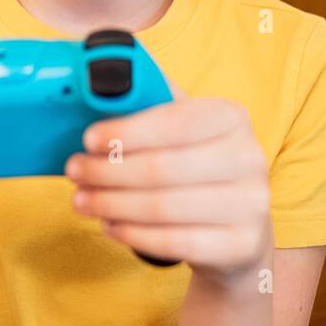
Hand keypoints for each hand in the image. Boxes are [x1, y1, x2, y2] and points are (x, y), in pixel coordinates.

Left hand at [65, 81, 272, 286]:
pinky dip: (133, 234)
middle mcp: (248, 157)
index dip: (126, 132)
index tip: (88, 139)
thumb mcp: (184, 129)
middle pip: (162, 168)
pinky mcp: (242, 244)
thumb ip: (150, 104)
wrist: (241, 227)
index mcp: (231, 117)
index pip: (174, 121)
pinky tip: (110, 225)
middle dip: (107, 171)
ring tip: (82, 200)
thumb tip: (101, 81)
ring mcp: (250, 204)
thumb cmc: (198, 167)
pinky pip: (174, 243)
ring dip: (111, 204)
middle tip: (75, 171)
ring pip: (163, 207)